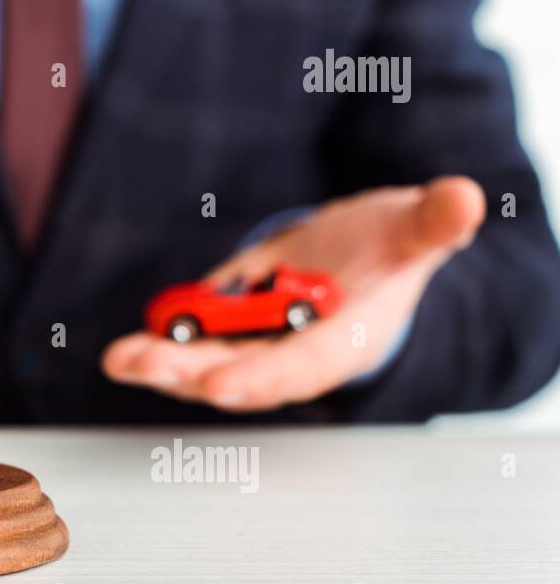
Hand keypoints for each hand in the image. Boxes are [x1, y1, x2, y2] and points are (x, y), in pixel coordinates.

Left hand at [100, 176, 485, 411]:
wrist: (358, 257)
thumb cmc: (385, 249)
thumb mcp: (409, 229)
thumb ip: (430, 222)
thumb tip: (463, 199)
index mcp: (342, 340)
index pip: (301, 366)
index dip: (264, 376)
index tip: (221, 383)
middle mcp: (292, 352)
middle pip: (239, 374)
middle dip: (191, 375)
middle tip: (143, 366)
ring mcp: (253, 345)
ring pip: (204, 365)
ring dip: (161, 366)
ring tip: (120, 361)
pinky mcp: (224, 331)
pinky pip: (187, 344)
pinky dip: (156, 347)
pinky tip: (121, 351)